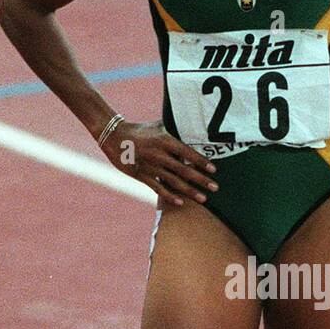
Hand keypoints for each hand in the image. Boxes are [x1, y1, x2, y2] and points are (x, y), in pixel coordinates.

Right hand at [99, 119, 218, 205]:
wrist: (114, 136)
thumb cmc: (140, 130)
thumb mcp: (158, 126)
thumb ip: (175, 129)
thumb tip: (194, 127)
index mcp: (165, 140)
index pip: (188, 152)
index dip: (201, 162)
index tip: (214, 170)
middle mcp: (159, 154)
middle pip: (184, 169)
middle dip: (201, 180)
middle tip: (216, 188)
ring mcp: (150, 166)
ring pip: (173, 181)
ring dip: (190, 191)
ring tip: (204, 199)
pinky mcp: (141, 175)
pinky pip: (158, 188)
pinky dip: (169, 196)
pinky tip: (181, 202)